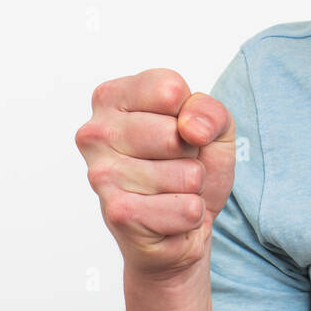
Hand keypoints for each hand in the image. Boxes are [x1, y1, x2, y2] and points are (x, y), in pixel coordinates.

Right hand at [76, 68, 234, 278]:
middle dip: (192, 153)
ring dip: (193, 186)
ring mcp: (102, 175)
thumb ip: (211, 112)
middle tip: (175, 163)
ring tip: (172, 188)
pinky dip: (191, 213)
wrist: (184, 221)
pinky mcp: (117, 214)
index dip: (191, 114)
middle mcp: (96, 133)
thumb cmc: (189, 163)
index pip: (169, 89)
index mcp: (112, 98)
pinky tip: (168, 213)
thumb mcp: (214, 125)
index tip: (179, 128)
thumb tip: (192, 128)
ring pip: (187, 174)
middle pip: (175, 134)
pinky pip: (186, 208)